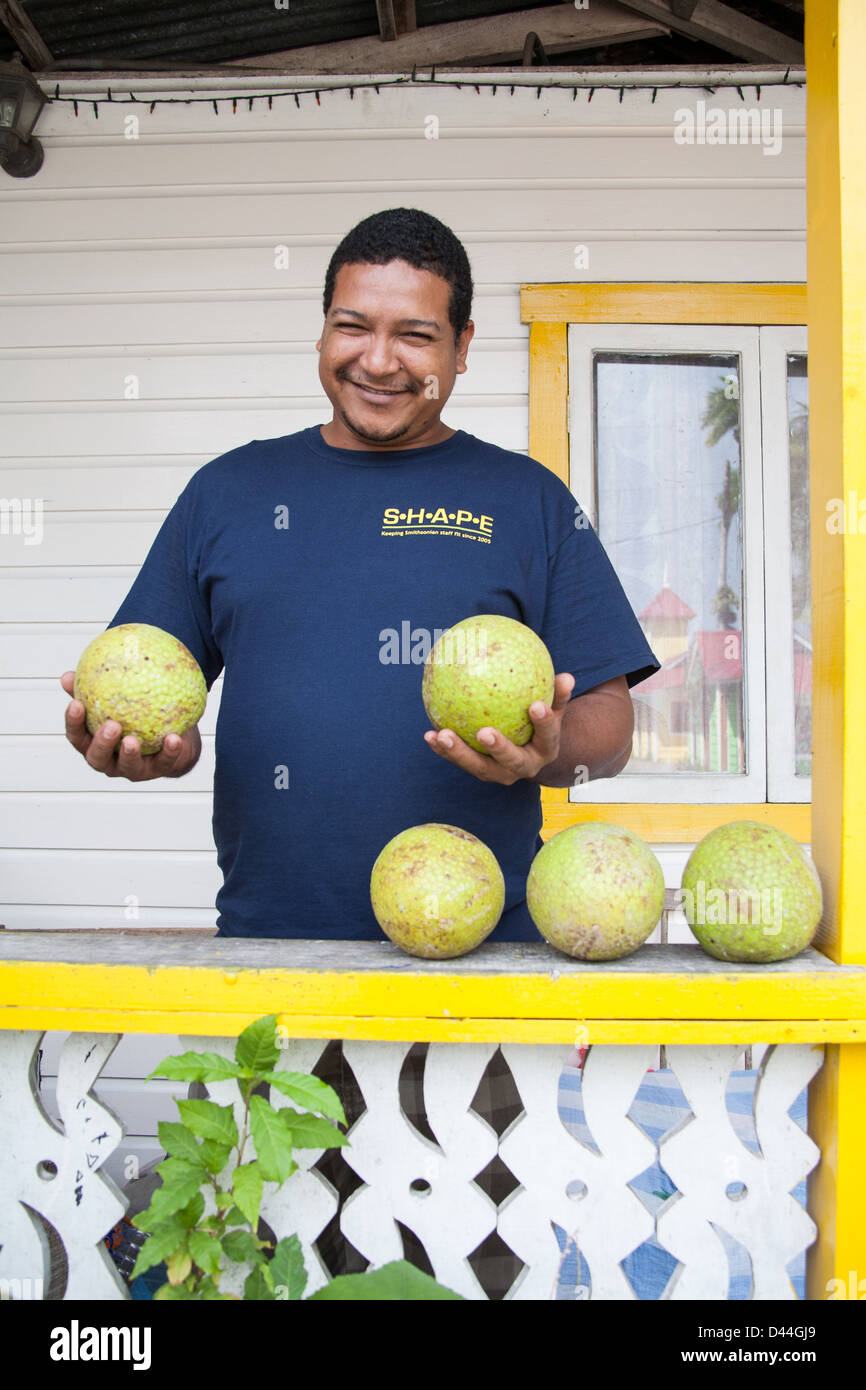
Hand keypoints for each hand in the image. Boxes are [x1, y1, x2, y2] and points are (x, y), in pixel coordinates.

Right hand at [61, 670, 201, 780]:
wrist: (171, 738)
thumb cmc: (135, 715)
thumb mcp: (115, 702)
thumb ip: (93, 690)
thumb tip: (66, 674)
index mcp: (94, 743)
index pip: (77, 736)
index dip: (74, 722)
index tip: (76, 704)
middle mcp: (110, 760)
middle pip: (98, 757)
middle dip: (102, 744)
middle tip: (111, 725)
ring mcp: (133, 769)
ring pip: (128, 765)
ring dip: (130, 753)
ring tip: (132, 740)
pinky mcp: (158, 770)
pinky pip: (164, 761)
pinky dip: (169, 751)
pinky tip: (174, 738)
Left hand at [423, 672, 575, 784]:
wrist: (531, 753)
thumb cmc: (539, 722)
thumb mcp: (553, 709)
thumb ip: (557, 694)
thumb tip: (567, 676)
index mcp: (546, 749)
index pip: (547, 735)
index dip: (543, 722)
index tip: (536, 705)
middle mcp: (523, 766)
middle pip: (510, 761)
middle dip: (498, 748)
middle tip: (484, 732)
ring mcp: (500, 773)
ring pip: (479, 767)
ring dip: (459, 753)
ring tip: (442, 735)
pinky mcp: (480, 771)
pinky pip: (460, 760)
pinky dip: (444, 749)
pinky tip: (429, 735)